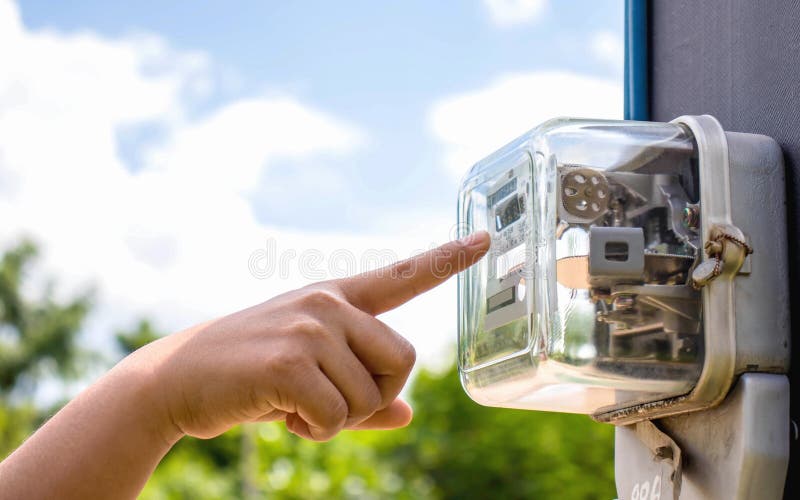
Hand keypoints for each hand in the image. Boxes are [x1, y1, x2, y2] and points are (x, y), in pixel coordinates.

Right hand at [138, 231, 489, 441]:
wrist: (175, 381)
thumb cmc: (249, 376)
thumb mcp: (309, 378)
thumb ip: (361, 393)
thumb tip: (407, 415)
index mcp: (336, 299)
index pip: (402, 275)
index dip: (448, 259)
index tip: (486, 239)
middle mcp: (328, 303)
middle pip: (404, 360)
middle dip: (375, 396)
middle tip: (328, 402)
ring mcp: (310, 326)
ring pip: (372, 395)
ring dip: (338, 420)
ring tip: (294, 405)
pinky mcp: (291, 359)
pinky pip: (338, 416)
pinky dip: (315, 430)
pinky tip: (281, 414)